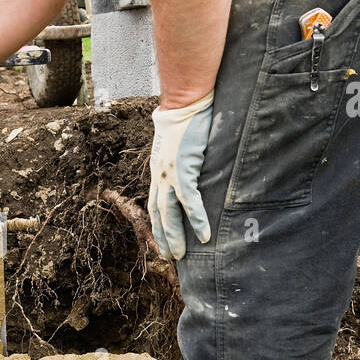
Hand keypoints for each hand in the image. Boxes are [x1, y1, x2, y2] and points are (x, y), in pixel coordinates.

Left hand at [148, 92, 213, 259]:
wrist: (185, 101)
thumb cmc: (187, 118)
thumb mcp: (179, 144)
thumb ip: (183, 159)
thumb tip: (194, 166)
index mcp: (158, 170)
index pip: (155, 204)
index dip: (158, 224)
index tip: (162, 242)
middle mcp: (159, 175)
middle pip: (158, 214)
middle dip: (163, 238)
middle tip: (171, 258)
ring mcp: (168, 173)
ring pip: (169, 213)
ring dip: (176, 236)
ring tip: (183, 255)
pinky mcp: (182, 169)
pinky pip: (189, 201)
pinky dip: (196, 219)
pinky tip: (204, 234)